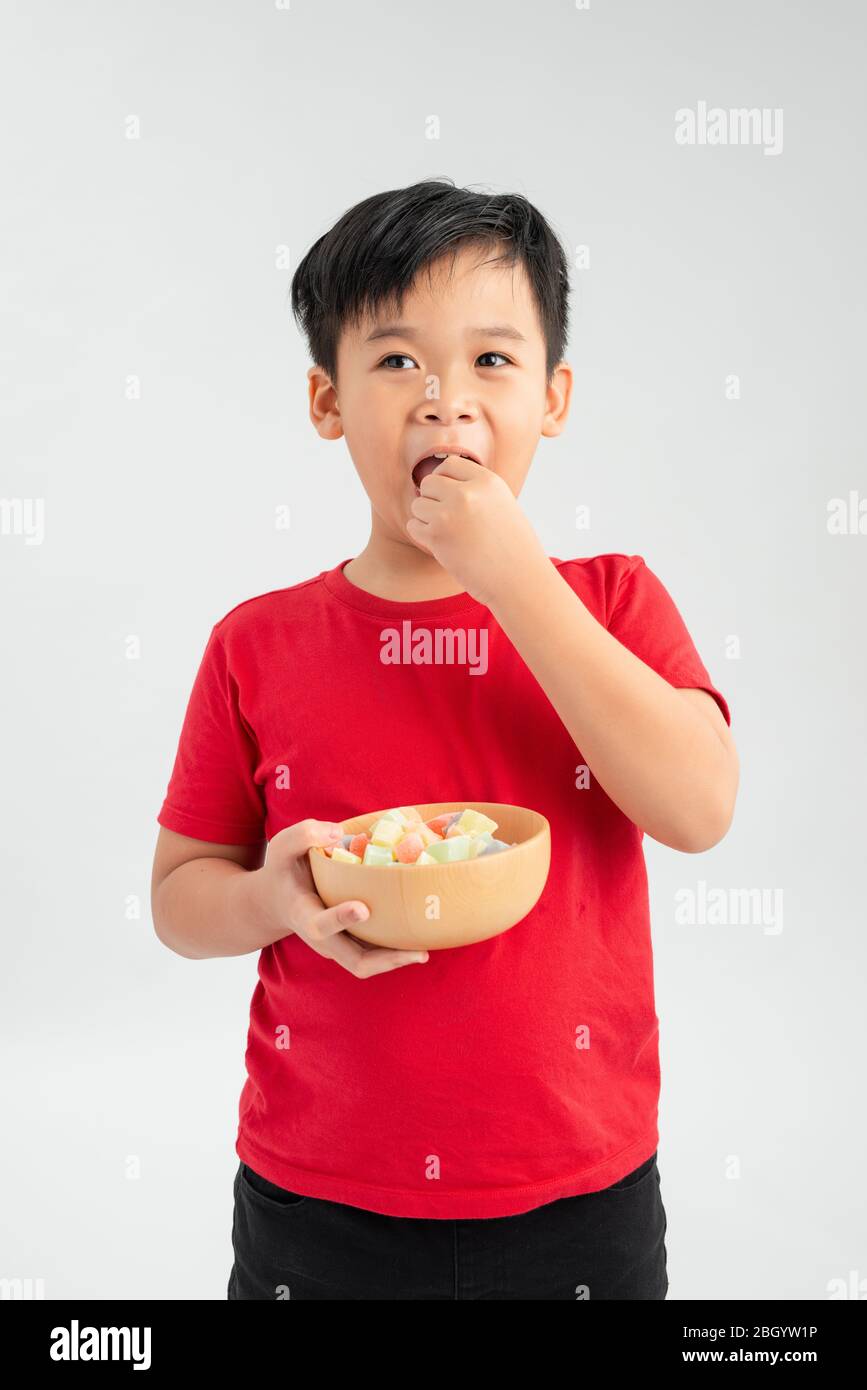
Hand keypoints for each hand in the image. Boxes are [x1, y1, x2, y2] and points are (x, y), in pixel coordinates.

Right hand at [250, 819, 428, 977]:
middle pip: (355, 962)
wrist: (276, 901)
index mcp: (304, 915)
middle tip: (419, 951)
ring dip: (397, 960)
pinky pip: (376, 955)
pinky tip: (422, 938)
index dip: (341, 919)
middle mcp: (323, 939)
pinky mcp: (352, 944)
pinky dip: (397, 951)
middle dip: (387, 960)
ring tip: (426, 950)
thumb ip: (305, 835)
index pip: (320, 925)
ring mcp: (338, 946)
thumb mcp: (283, 847)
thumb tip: (338, 833)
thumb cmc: (284, 871)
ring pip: (369, 964)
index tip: (363, 908)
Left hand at [406, 453, 546, 606]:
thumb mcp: (502, 505)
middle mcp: (468, 493)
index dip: (445, 481)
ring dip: (427, 520)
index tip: (450, 498)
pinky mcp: (437, 536)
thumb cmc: (514, 548)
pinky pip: (413, 526)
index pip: (450, 465)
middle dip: (433, 500)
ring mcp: (450, 513)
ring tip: (450, 535)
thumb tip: (440, 483)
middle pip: (429, 482)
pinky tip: (443, 546)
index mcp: (487, 481)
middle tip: (449, 521)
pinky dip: (423, 537)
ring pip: (417, 505)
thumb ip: (476, 491)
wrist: (519, 580)